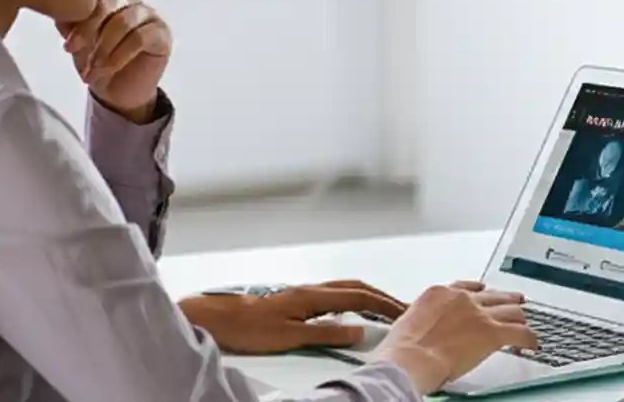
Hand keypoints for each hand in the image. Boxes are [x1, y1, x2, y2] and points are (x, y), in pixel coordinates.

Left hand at [58, 0, 171, 122]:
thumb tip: (58, 8)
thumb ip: (69, 22)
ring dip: (104, 48)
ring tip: (92, 68)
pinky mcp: (162, 34)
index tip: (68, 46)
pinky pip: (139, 38)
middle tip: (76, 52)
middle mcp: (131, 1)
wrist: (117, 93)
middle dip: (90, 30)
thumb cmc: (97, 62)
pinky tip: (108, 69)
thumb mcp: (77, 41)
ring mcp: (150, 16)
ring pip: (124, 22)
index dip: (80, 19)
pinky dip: (119, 56)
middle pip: (110, 3)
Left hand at [178, 280, 406, 354]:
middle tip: (403, 309)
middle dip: (382, 297)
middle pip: (356, 288)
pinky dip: (353, 302)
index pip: (359, 297)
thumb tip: (359, 331)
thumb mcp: (290, 337)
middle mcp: (311, 289)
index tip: (405, 313)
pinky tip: (353, 315)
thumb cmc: (249, 328)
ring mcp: (304, 292)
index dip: (384, 305)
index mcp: (313, 296)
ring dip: (368, 298)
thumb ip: (325, 334)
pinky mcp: (296, 300)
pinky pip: (334, 296)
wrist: (218, 318)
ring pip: (345, 290)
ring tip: (386, 311)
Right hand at [373, 282, 538, 394]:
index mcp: (439, 293)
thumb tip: (425, 332)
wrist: (411, 358)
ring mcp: (479, 314)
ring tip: (525, 321)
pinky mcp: (492, 333)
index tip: (483, 291)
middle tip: (514, 300)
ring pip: (510, 310)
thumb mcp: (407, 322)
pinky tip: (532, 344)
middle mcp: (462, 298)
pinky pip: (519, 332)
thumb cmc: (402, 348)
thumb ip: (423, 321)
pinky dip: (528, 338)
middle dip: (504, 298)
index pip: (465, 287)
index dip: (478, 290)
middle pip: (492, 295)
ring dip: (519, 316)